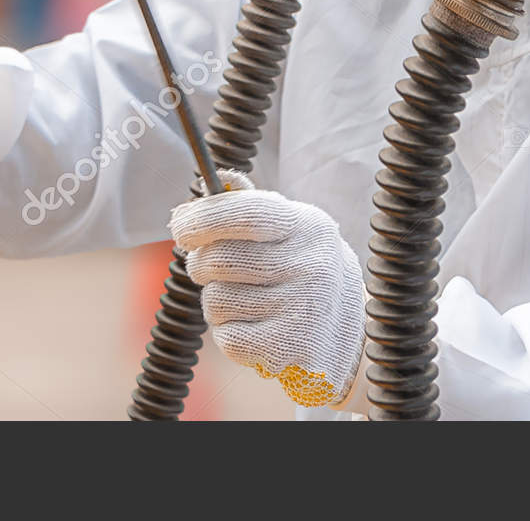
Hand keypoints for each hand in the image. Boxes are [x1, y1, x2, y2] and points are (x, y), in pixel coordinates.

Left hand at [171, 172, 366, 409]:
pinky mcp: (288, 347)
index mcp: (307, 226)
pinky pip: (226, 337)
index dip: (204, 218)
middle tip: (209, 266)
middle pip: (221, 259)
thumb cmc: (302, 267)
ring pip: (216, 300)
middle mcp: (308, 264)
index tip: (180, 226)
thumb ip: (249, 204)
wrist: (349, 327)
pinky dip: (227, 332)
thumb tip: (212, 181)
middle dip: (201, 263)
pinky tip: (252, 325)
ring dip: (216, 301)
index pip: (248, 214)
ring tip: (241, 298)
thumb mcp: (289, 229)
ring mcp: (300, 308)